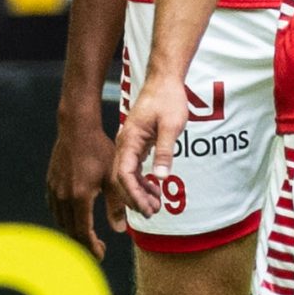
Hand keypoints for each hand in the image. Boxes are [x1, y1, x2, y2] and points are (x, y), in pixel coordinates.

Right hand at [44, 113, 117, 256]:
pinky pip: (54, 208)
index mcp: (79, 197)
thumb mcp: (113, 177)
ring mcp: (54, 190)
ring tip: (87, 234)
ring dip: (74, 231)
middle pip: (70, 230)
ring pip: (61, 221)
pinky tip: (74, 216)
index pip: (83, 232)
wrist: (76, 129)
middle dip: (84, 243)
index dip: (92, 247)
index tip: (101, 254)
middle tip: (97, 248)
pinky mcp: (50, 183)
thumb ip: (116, 204)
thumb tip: (120, 229)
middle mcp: (63, 197)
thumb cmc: (98, 150)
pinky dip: (64, 218)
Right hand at [111, 75, 187, 219]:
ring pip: (128, 175)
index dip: (133, 194)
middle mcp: (125, 144)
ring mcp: (128, 145)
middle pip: (123, 179)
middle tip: (152, 213)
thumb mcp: (170, 126)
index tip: (145, 208)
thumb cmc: (167, 100)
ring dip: (139, 192)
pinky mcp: (136, 144)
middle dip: (135, 198)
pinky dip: (142, 182)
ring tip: (156, 206)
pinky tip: (155, 190)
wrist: (163, 81)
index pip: (125, 174)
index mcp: (129, 140)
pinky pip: (134, 168)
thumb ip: (164, 152)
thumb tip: (161, 177)